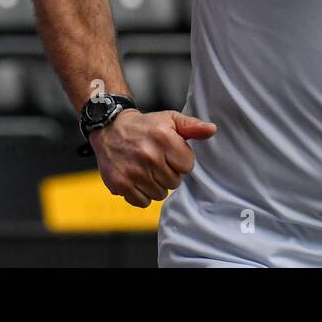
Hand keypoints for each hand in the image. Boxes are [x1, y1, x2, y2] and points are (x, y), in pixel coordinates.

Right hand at [91, 109, 217, 207]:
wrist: (110, 129)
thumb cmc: (145, 126)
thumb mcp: (170, 120)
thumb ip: (192, 126)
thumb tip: (212, 130)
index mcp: (164, 139)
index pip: (187, 166)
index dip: (180, 161)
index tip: (170, 154)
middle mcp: (149, 156)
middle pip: (174, 183)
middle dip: (168, 173)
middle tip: (156, 161)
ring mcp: (134, 172)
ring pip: (160, 194)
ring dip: (155, 185)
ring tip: (146, 169)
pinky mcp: (121, 184)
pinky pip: (143, 202)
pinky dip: (141, 194)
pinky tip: (136, 179)